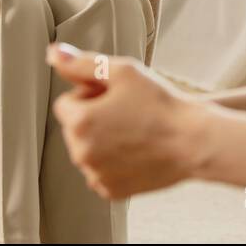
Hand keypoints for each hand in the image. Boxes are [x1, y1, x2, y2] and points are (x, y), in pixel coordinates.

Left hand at [46, 42, 205, 199]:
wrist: (193, 142)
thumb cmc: (160, 103)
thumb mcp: (122, 71)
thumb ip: (81, 62)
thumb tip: (52, 54)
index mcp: (79, 122)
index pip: (66, 103)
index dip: (90, 95)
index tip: (116, 97)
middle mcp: (81, 153)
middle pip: (75, 128)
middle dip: (93, 118)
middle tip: (127, 112)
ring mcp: (95, 175)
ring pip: (87, 150)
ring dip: (102, 140)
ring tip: (135, 131)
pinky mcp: (111, 191)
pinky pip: (101, 171)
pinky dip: (113, 162)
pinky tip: (136, 151)